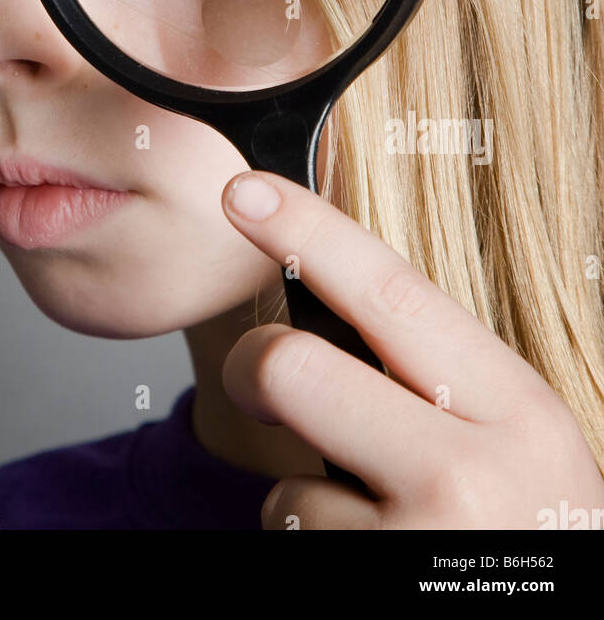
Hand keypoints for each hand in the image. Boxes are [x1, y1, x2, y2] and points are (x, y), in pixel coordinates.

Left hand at [220, 170, 603, 529]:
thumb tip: (329, 291)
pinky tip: (372, 567)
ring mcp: (416, 551)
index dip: (309, 229)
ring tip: (380, 527)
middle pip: (297, 372)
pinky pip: (293, 549)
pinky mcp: (367, 597)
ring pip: (287, 488)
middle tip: (260, 378)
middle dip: (257, 367)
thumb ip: (439, 377)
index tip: (242, 189)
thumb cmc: (526, 533)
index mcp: (518, 411)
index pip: (393, 292)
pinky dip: (315, 555)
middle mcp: (471, 477)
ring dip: (309, 504)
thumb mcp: (517, 444)